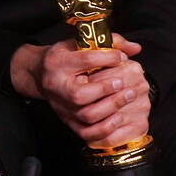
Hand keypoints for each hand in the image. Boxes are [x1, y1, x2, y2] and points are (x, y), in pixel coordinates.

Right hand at [11, 34, 150, 148]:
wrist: (41, 74)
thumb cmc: (65, 58)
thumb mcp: (80, 44)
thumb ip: (109, 43)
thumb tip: (135, 48)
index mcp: (57, 62)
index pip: (85, 60)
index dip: (108, 58)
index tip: (122, 58)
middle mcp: (56, 86)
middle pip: (80, 95)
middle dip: (106, 89)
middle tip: (123, 82)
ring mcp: (61, 106)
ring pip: (86, 114)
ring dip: (111, 107)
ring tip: (127, 96)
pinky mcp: (67, 120)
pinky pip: (86, 132)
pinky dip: (104, 128)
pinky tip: (118, 117)